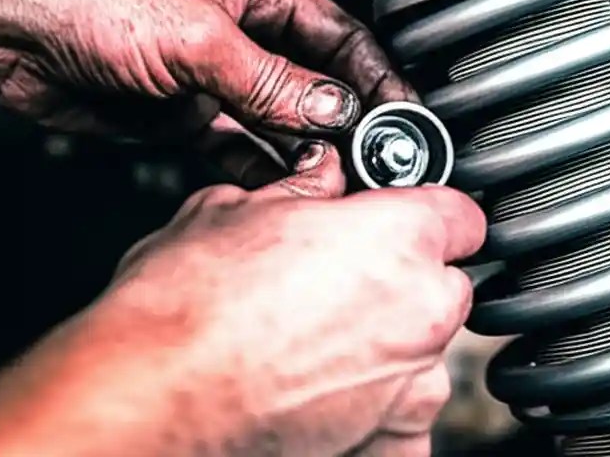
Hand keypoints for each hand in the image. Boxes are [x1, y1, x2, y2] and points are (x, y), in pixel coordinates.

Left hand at [0, 0, 412, 180]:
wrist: (3, 31)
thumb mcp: (196, 39)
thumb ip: (271, 81)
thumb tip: (333, 109)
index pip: (336, 31)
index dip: (373, 74)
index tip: (402, 114)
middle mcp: (234, 28)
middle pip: (311, 78)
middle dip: (344, 118)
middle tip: (376, 159)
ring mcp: (206, 74)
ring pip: (275, 118)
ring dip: (303, 150)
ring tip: (335, 181)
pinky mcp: (177, 115)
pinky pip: (234, 147)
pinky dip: (259, 169)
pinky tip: (282, 189)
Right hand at [0, 144, 486, 456]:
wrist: (149, 400)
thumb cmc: (183, 309)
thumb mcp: (232, 211)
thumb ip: (298, 192)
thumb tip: (315, 179)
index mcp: (399, 239)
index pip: (459, 213)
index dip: (423, 209)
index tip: (396, 216)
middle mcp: (422, 313)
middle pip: (441, 283)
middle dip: (399, 279)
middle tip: (331, 279)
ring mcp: (412, 386)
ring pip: (423, 350)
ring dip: (385, 343)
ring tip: (308, 341)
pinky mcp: (392, 442)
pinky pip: (404, 418)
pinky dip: (375, 408)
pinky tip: (320, 391)